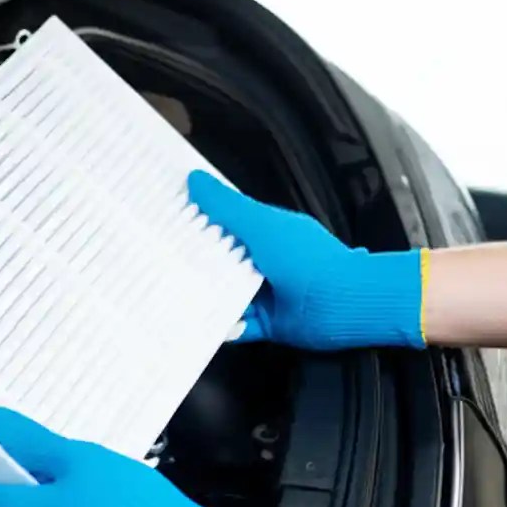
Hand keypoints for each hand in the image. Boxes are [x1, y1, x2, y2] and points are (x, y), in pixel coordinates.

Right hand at [188, 170, 426, 349]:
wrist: (342, 303)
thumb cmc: (307, 258)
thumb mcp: (260, 223)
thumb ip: (226, 205)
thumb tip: (194, 180)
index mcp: (267, 231)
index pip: (228, 223)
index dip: (201, 223)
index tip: (171, 223)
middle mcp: (267, 261)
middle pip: (224, 262)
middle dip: (198, 264)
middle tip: (163, 264)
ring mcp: (269, 293)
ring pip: (228, 295)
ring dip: (209, 298)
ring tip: (178, 297)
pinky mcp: (270, 322)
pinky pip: (240, 326)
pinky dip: (226, 326)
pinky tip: (207, 324)